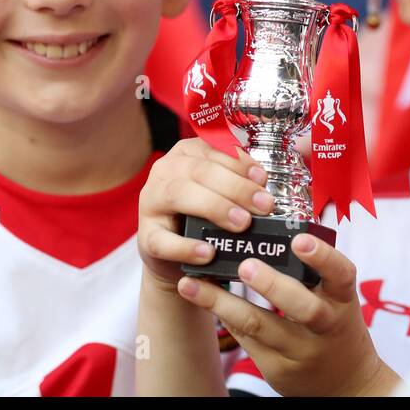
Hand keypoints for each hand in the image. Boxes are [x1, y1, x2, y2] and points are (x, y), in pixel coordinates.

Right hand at [137, 138, 274, 292]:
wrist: (180, 260)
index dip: (240, 163)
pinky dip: (187, 246)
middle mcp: (165, 172)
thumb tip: (262, 185)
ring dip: (214, 207)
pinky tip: (209, 253)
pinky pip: (163, 240)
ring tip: (242, 223)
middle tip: (263, 206)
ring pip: (179, 194)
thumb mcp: (222, 193)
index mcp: (186, 154)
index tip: (263, 179)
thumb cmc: (205, 219)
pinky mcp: (146, 237)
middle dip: (235, 187)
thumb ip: (238, 184)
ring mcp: (151, 203)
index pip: (213, 150)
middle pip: (199, 171)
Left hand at [176, 232, 399, 395]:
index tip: (299, 238)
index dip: (322, 256)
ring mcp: (301, 352)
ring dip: (222, 303)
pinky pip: (246, 339)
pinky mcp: (277, 369)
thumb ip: (311, 273)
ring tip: (192, 284)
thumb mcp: (336, 298)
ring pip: (259, 325)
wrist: (347, 382)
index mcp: (342, 300)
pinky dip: (223, 315)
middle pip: (302, 307)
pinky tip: (200, 298)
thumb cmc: (335, 323)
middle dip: (271, 284)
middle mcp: (326, 326)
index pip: (340, 274)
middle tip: (245, 264)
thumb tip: (266, 233)